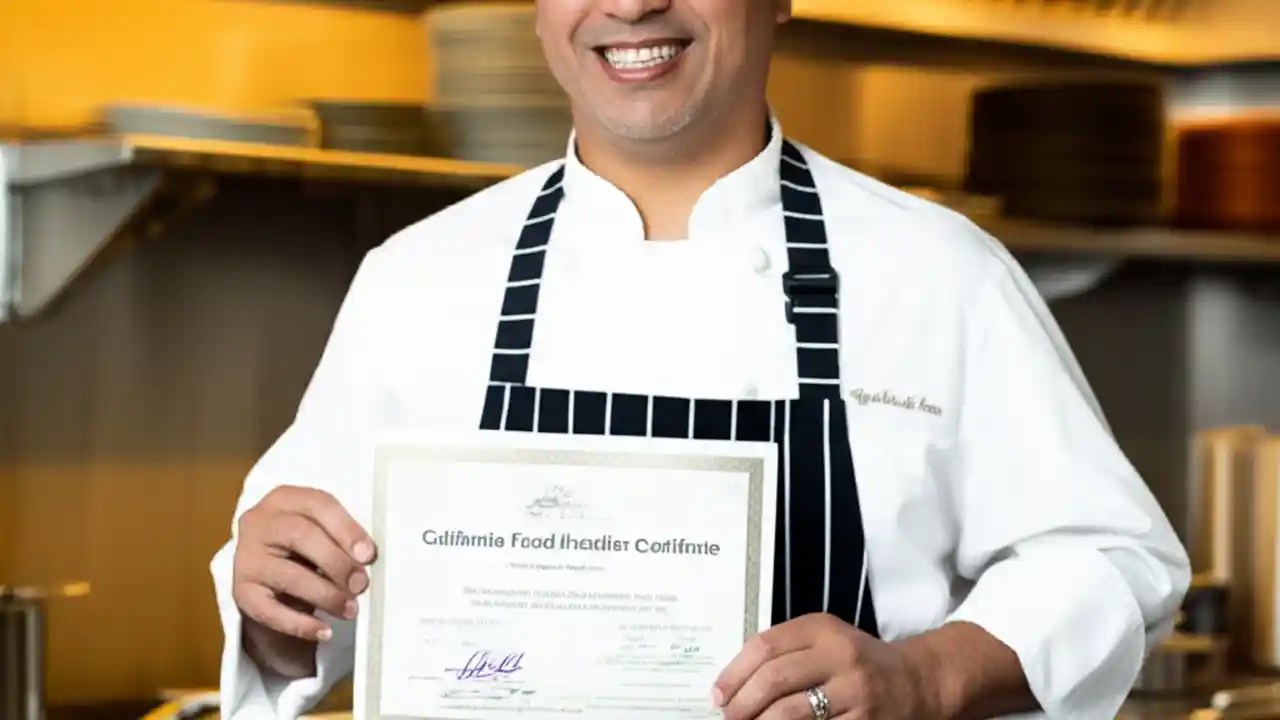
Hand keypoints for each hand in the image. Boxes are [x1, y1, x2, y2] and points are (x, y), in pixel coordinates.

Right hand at [232, 485, 376, 644]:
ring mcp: (246, 559)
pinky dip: (301, 624)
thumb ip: (340, 536)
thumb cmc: (304, 546)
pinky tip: (324, 630)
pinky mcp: (242, 593)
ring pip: (288, 576)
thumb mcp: (320, 530)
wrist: (269, 574)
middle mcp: (258, 524)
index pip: (317, 505)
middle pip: (300, 536)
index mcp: (283, 499)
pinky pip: (271, 612)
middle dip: (337, 562)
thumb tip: (368, 558)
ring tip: (350, 608)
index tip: (368, 554)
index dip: (346, 529)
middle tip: (361, 584)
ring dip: (326, 595)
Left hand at [712, 613, 939, 719]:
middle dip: (742, 703)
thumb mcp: (824, 640)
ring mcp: (854, 691)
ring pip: (791, 711)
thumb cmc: (857, 660)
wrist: (916, 680)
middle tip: (727, 717)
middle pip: (775, 678)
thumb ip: (785, 651)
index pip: (765, 646)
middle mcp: (839, 655)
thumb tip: (734, 684)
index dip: (734, 673)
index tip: (717, 695)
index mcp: (822, 628)